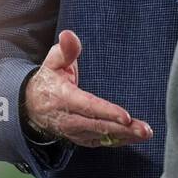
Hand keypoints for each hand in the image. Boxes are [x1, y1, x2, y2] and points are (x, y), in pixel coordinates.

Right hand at [24, 30, 152, 147]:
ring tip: (145, 133)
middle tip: (144, 130)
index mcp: (63, 97)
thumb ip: (65, 50)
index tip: (126, 116)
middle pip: (98, 125)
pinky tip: (135, 138)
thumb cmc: (49, 80)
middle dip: (122, 129)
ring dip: (125, 136)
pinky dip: (118, 141)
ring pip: (101, 136)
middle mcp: (69, 118)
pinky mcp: (80, 137)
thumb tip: (68, 35)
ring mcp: (74, 131)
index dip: (107, 112)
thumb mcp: (53, 62)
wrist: (32, 106)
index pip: (88, 106)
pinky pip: (101, 142)